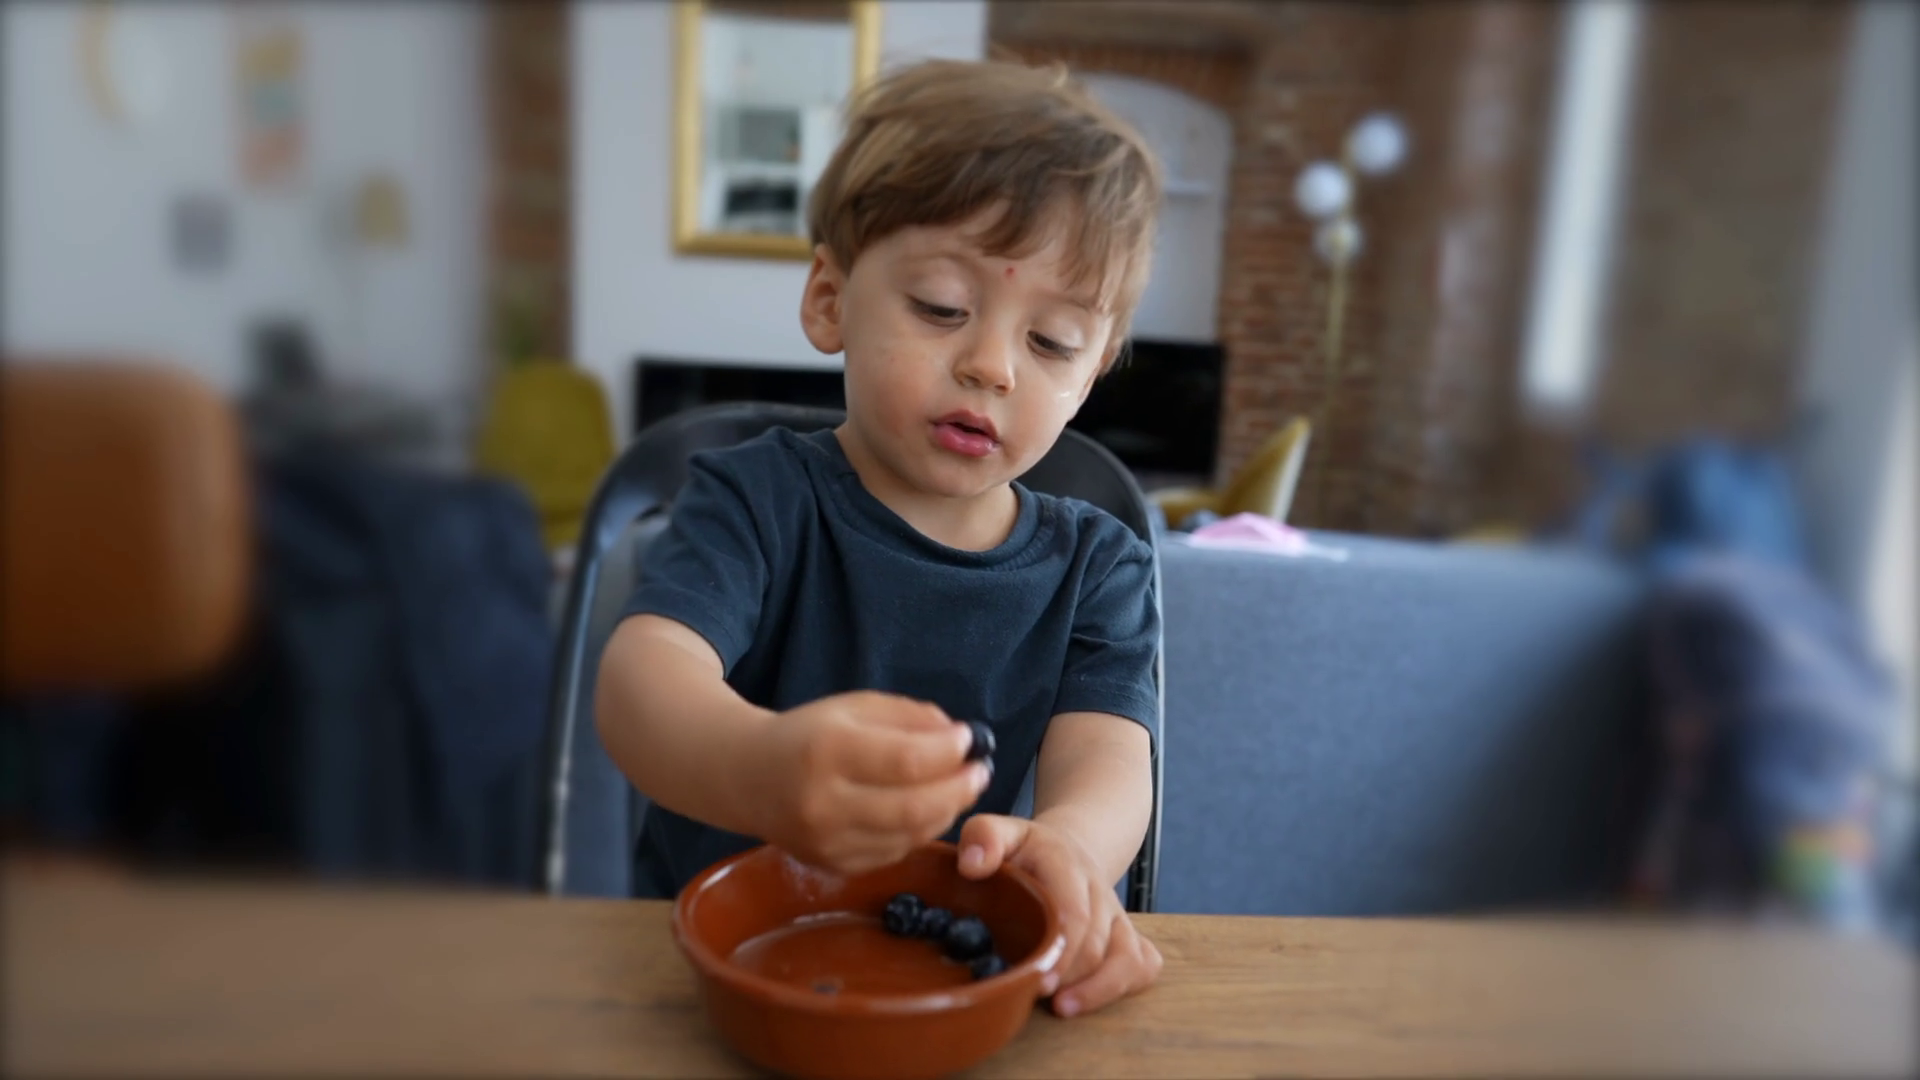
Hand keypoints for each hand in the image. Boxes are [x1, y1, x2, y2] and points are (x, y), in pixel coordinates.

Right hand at [748, 691, 988, 874]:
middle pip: (914, 807)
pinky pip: (894, 852)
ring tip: (960, 788)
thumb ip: (907, 716)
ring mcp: (826, 841)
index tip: (970, 739)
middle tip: (982, 771)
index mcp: (827, 750)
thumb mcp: (852, 706)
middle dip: (959, 789)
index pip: (906, 760)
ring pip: (909, 835)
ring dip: (946, 811)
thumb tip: (957, 736)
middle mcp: (823, 802)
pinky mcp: (831, 865)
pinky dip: (920, 831)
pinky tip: (928, 810)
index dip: (948, 752)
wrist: (746, 778)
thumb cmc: (807, 734)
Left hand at [956, 814, 1162, 1017]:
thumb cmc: (1025, 850)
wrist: (1066, 846)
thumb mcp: (1002, 831)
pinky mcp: (1128, 934)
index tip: (1034, 976)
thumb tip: (971, 865)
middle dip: (1070, 975)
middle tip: (1036, 995)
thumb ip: (983, 837)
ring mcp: (1117, 914)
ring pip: (1127, 957)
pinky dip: (1124, 985)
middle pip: (1096, 943)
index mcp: (1066, 863)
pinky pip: (1144, 964)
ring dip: (1098, 989)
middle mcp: (1098, 889)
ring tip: (1063, 1007)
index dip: (1060, 949)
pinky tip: (1090, 999)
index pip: (1075, 910)